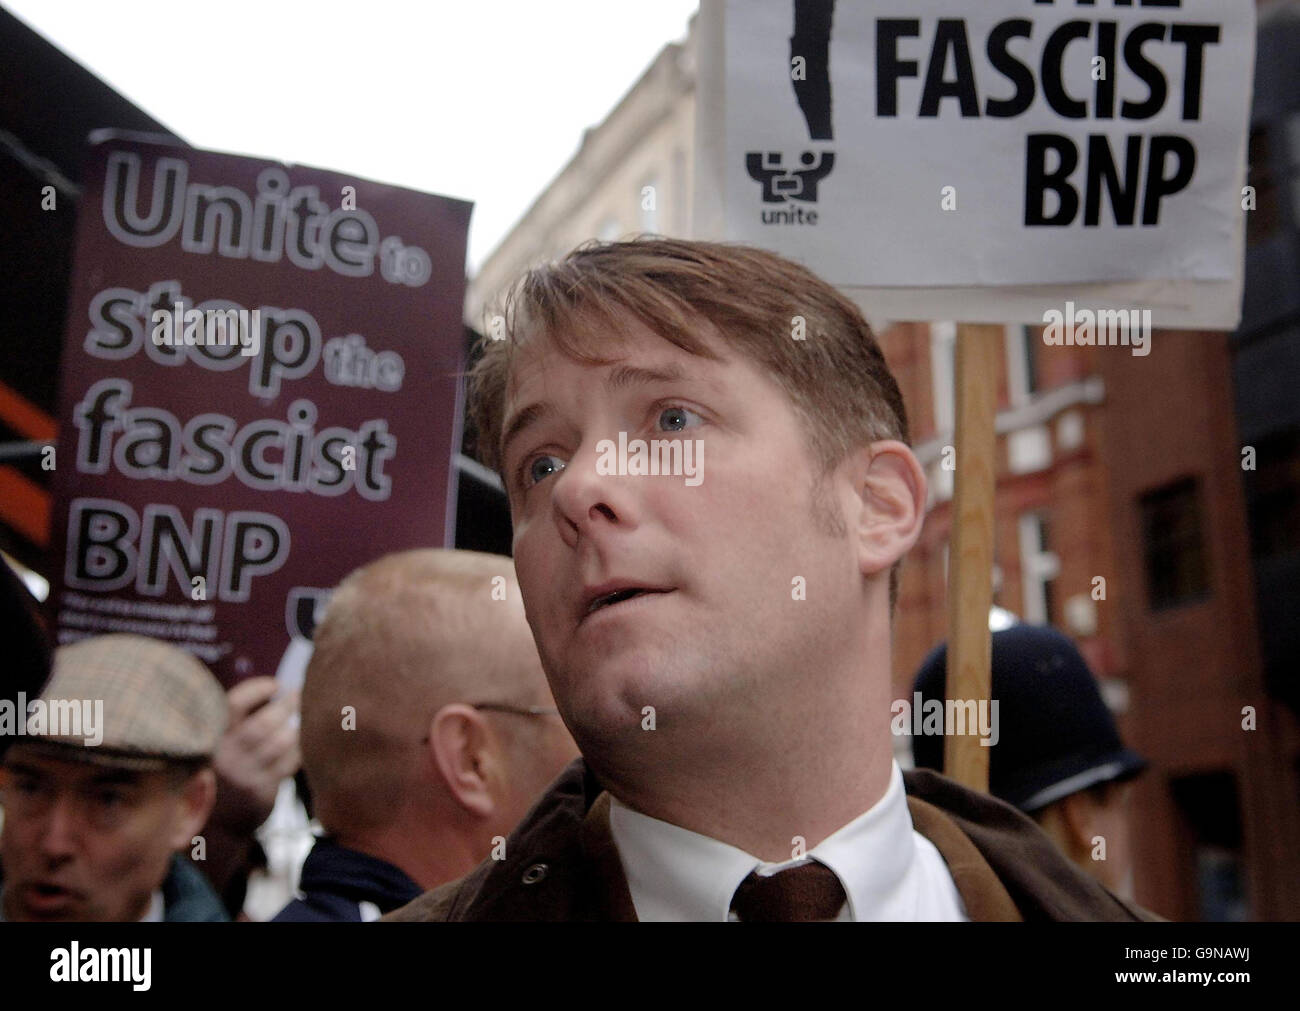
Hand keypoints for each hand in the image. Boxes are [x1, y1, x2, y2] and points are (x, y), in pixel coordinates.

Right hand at [212, 677, 300, 831]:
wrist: (216, 820)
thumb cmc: (226, 766)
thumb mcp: (220, 742)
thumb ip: (239, 717)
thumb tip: (277, 687)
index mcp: (211, 735)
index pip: (233, 704)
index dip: (257, 689)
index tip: (276, 684)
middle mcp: (224, 755)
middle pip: (263, 723)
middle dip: (287, 705)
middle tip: (298, 695)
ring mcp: (243, 775)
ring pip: (280, 742)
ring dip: (296, 727)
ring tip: (302, 719)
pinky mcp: (261, 790)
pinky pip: (289, 762)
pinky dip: (299, 749)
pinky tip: (299, 744)